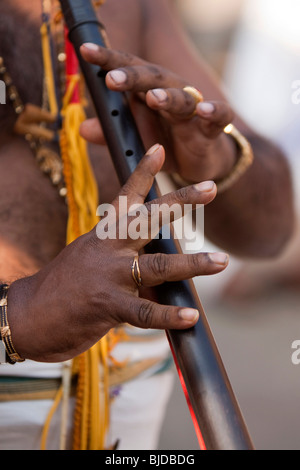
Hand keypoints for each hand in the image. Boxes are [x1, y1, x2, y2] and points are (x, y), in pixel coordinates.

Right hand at [7, 145, 228, 362]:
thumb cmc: (62, 285)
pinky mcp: (107, 306)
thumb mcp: (87, 254)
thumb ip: (114, 243)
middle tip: (211, 188)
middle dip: (180, 202)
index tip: (160, 150)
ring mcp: (109, 275)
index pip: (126, 196)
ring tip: (221, 262)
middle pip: (148, 219)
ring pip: (157, 264)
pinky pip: (146, 312)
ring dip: (192, 263)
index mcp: (104, 234)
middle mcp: (108, 248)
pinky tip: (190, 316)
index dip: (144, 172)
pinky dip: (169, 315)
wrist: (29, 315)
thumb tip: (133, 230)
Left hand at [80, 43, 234, 182]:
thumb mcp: (135, 140)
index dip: (107, 60)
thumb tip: (82, 130)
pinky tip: (204, 110)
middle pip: (152, 78)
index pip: (127, 70)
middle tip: (111, 79)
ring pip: (182, 97)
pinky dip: (214, 111)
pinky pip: (219, 115)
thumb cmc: (165, 142)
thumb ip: (112, 134)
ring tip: (154, 98)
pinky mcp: (212, 127)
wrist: (199, 160)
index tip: (85, 50)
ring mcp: (193, 108)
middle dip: (132, 77)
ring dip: (168, 97)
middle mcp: (171, 92)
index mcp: (148, 91)